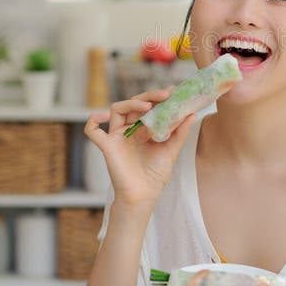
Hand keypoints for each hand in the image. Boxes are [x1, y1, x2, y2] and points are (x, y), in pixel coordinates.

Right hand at [84, 88, 195, 211]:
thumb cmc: (155, 174)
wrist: (144, 195)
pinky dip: (93, 120)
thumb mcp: (171, 150)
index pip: (148, 106)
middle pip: (134, 104)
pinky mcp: (107, 146)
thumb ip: (180, 132)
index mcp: (143, 128)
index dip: (158, 96)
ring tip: (147, 105)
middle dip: (149, 96)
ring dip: (131, 103)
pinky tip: (102, 116)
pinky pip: (93, 130)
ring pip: (117, 109)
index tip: (172, 91)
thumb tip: (192, 115)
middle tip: (164, 94)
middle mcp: (129, 129)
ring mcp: (117, 136)